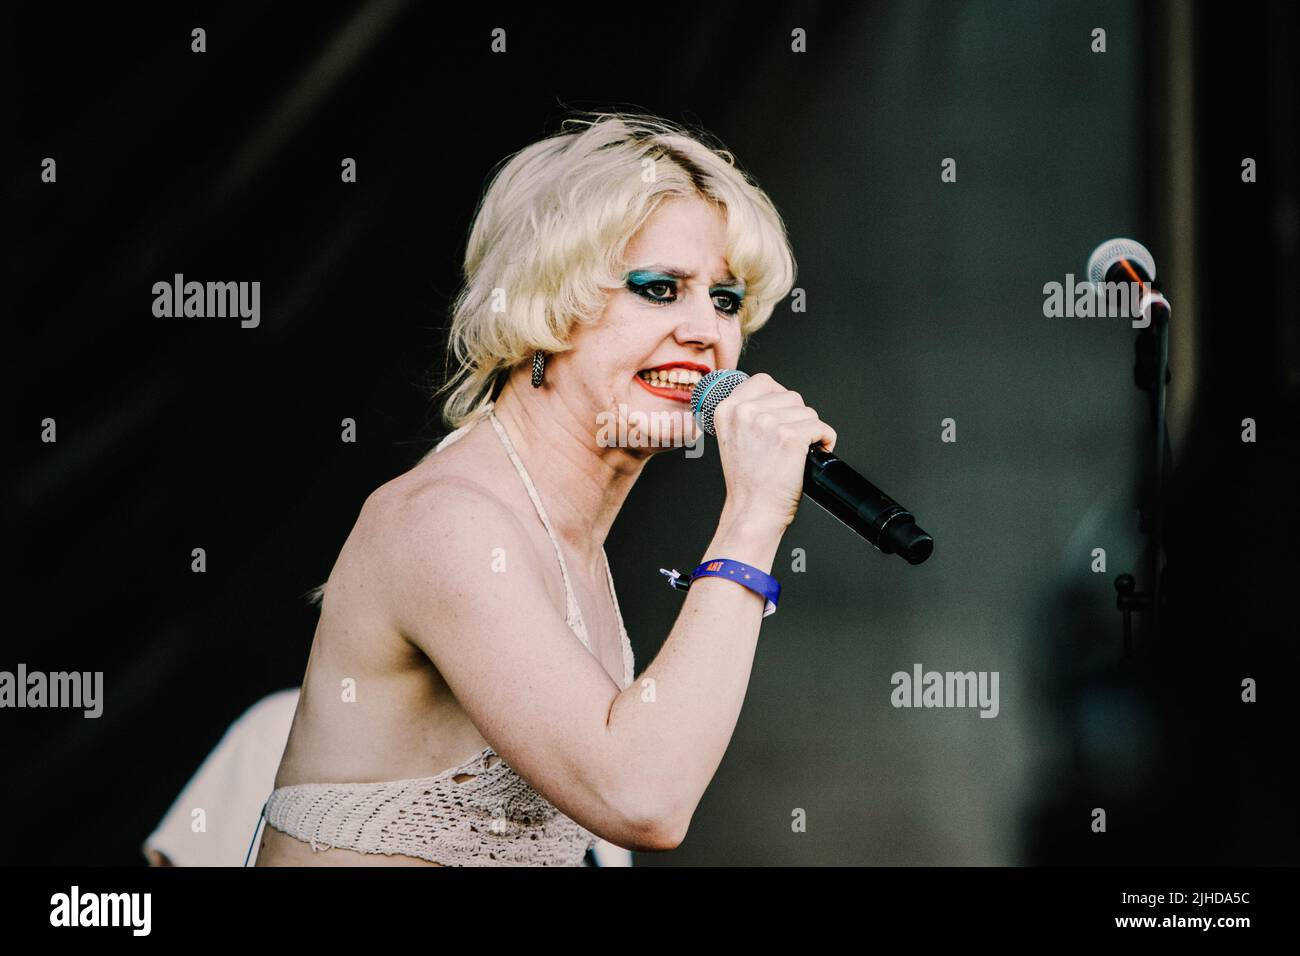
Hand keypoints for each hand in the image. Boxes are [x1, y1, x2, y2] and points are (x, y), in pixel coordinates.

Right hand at [710, 373, 836, 529]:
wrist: (752, 511)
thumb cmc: (747, 482)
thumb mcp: (733, 438)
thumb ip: (747, 413)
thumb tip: (774, 398)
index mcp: (727, 409)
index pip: (764, 381)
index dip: (779, 399)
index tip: (781, 417)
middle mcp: (745, 412)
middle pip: (790, 396)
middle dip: (796, 419)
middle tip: (786, 444)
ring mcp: (767, 423)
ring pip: (807, 412)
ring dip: (809, 431)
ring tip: (796, 453)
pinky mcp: (790, 437)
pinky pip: (821, 428)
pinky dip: (824, 442)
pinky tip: (811, 456)